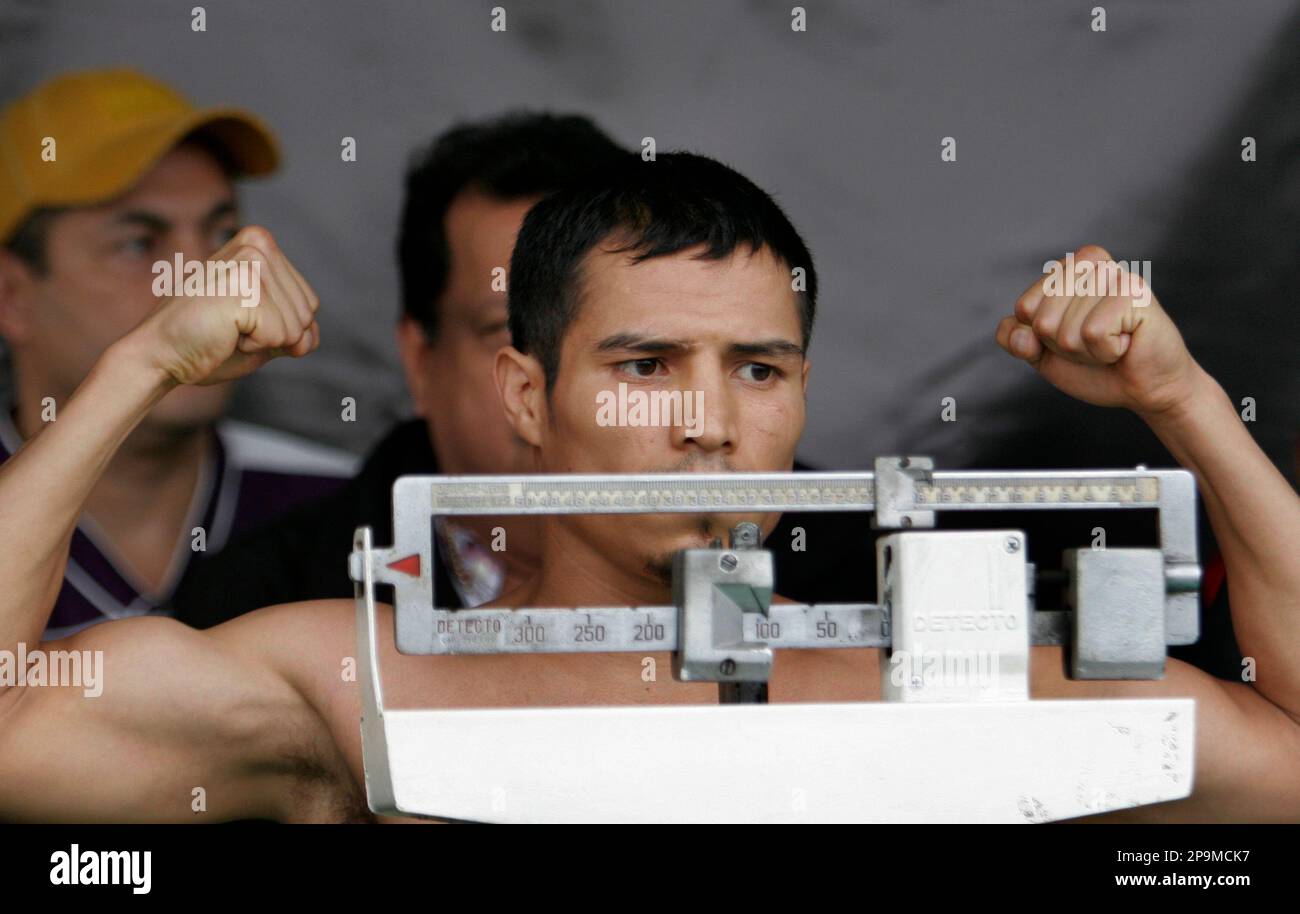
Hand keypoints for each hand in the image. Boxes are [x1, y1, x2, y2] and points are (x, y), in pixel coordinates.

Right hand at [129, 225, 319, 385]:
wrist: (159, 353)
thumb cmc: (208, 341)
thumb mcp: (263, 330)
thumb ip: (295, 326)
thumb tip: (311, 335)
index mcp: (262, 243)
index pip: (310, 303)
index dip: (281, 328)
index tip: (241, 319)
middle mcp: (259, 243)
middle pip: (308, 314)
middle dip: (275, 335)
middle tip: (231, 325)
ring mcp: (251, 263)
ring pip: (297, 327)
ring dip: (264, 340)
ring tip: (226, 327)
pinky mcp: (245, 288)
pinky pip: (280, 336)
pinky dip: (254, 347)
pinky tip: (224, 332)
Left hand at [995, 245, 1200, 416]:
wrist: (1143, 388)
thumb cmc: (1096, 365)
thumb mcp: (1043, 354)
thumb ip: (1017, 340)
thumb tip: (1021, 335)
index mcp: (1065, 269)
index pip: (1024, 308)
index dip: (1043, 337)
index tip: (1074, 337)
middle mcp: (1090, 263)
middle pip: (1043, 320)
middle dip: (1064, 346)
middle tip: (1095, 343)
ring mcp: (1113, 274)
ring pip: (1066, 329)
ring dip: (1087, 351)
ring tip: (1113, 343)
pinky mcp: (1135, 291)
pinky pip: (1093, 332)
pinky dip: (1106, 351)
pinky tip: (1127, 343)